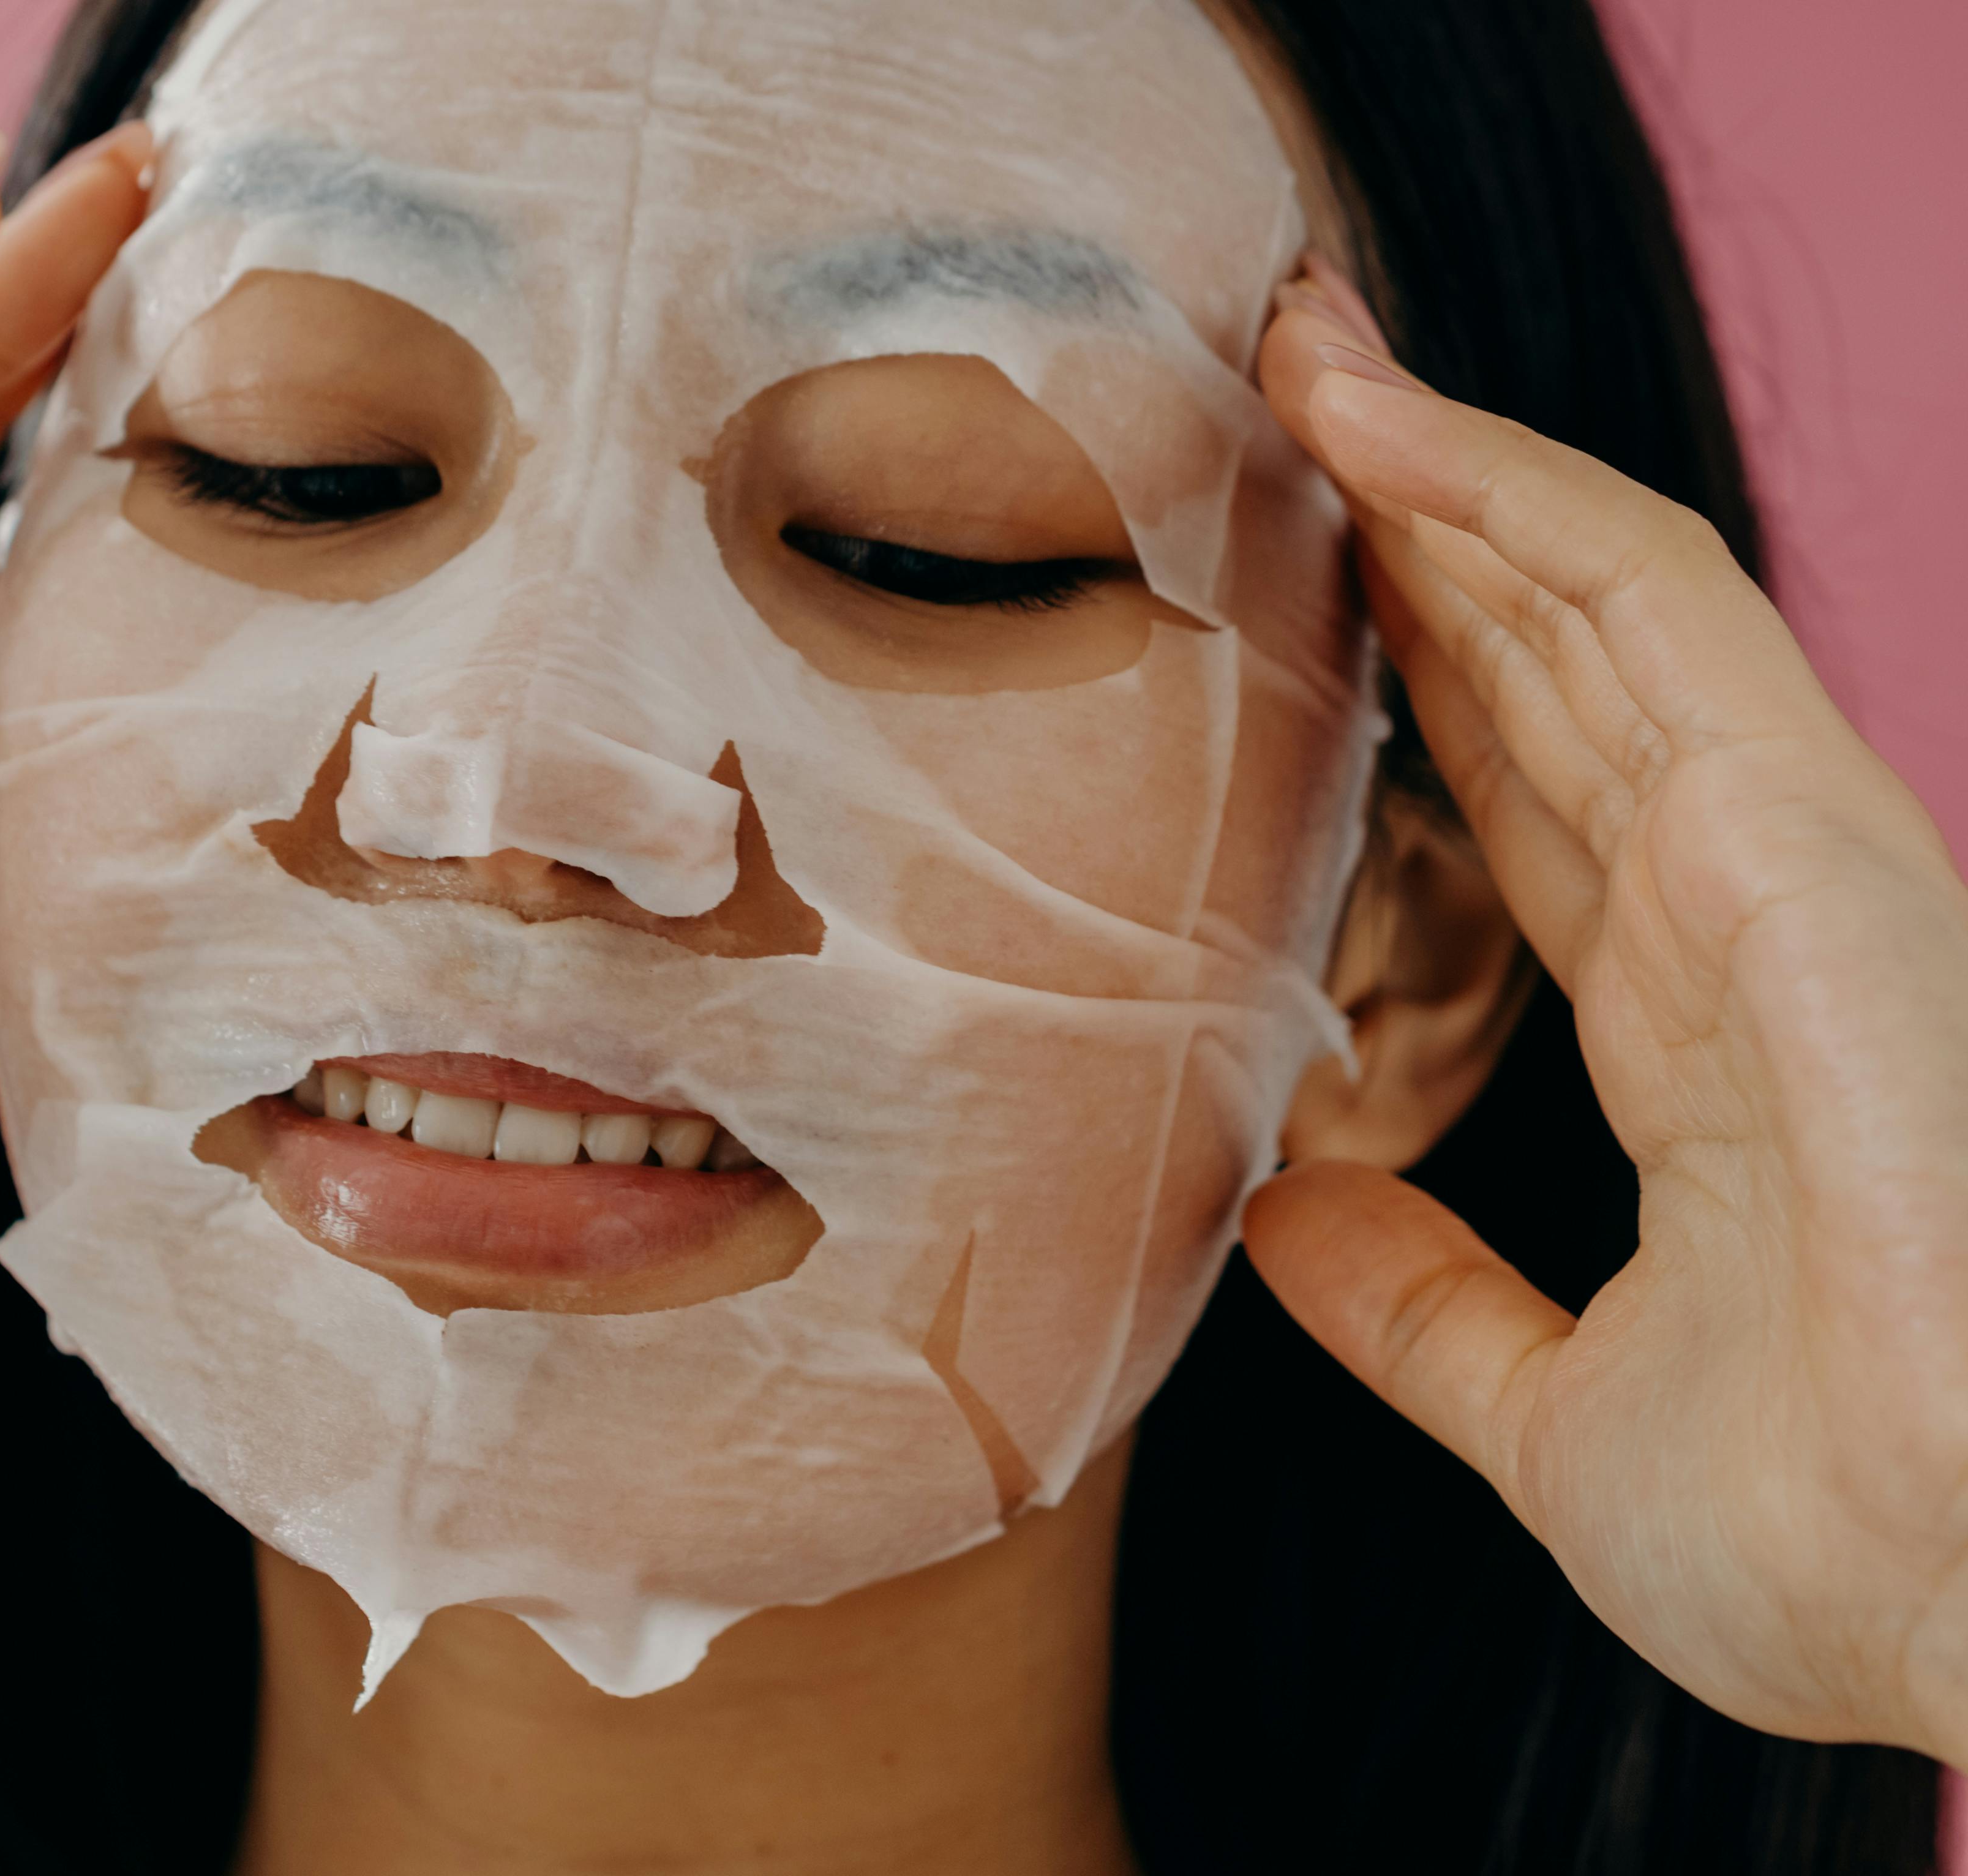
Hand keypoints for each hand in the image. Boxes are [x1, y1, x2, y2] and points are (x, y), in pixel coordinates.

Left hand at [1246, 271, 1967, 1761]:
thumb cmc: (1835, 1549)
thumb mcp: (1552, 1417)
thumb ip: (1424, 1309)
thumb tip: (1287, 1221)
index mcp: (1699, 1039)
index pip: (1538, 806)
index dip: (1428, 688)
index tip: (1306, 599)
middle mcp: (1748, 922)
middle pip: (1556, 673)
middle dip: (1423, 537)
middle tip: (1279, 416)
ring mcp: (1793, 866)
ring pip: (1598, 602)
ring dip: (1446, 467)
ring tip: (1302, 362)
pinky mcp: (1820, 840)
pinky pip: (1655, 613)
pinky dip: (1519, 503)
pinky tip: (1389, 431)